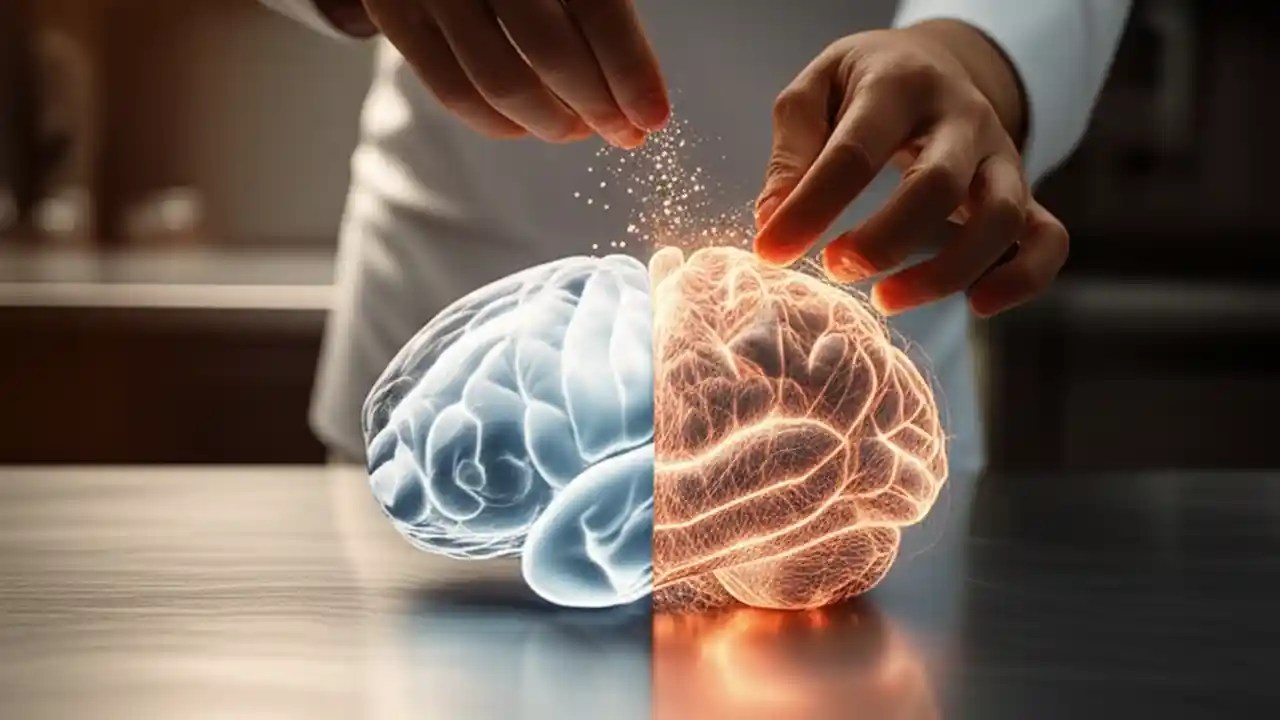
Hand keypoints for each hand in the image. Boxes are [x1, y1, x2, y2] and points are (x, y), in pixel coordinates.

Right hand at [358, 0, 669, 146]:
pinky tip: (527, 126)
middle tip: (623, 132)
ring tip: (578, 129)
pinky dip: (496, 122)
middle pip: (550, 52)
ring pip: (499, 81)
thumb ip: (596, 4)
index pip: (596, 7)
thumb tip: (636, 87)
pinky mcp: (391, 11)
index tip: (653, 116)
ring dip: (550, 121)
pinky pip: (450, 89)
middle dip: (597, 105)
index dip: (629, 69)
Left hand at [753, 22, 1068, 316]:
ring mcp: (1001, 156)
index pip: (854, 151)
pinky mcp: (1024, 192)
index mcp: (899, 85)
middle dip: (883, 240)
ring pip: (1001, 218)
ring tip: (885, 299)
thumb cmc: (861, 87)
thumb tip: (772, 221)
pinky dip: (1023, 279)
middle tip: (835, 267)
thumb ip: (792, 152)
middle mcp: (962, 117)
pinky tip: (978, 306)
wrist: (934, 63)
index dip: (810, 209)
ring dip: (944, 272)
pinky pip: (1047, 239)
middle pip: (938, 185)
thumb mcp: (814, 93)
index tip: (771, 252)